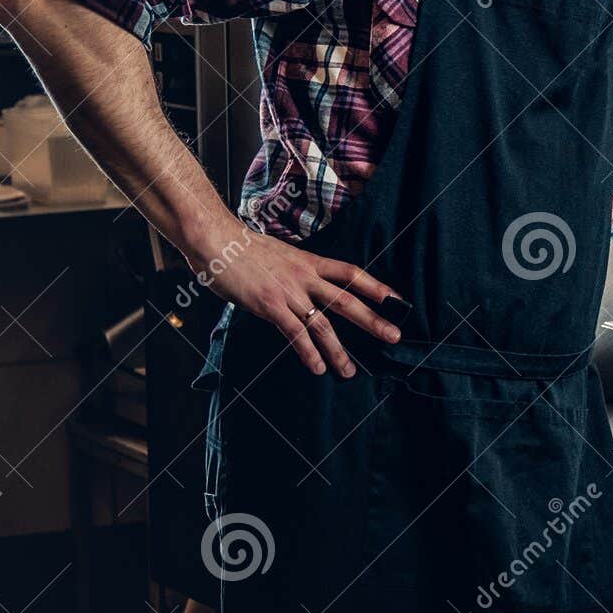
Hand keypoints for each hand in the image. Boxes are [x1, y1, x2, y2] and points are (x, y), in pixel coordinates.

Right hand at [189, 221, 402, 378]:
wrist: (217, 241)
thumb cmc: (243, 249)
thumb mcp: (280, 255)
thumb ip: (296, 271)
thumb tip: (304, 286)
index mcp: (309, 262)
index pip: (351, 273)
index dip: (376, 286)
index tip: (396, 299)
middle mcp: (305, 276)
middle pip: (347, 300)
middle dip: (373, 320)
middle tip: (394, 336)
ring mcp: (288, 291)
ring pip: (323, 324)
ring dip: (338, 350)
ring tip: (349, 370)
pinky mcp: (269, 305)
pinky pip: (294, 332)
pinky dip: (308, 352)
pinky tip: (317, 368)